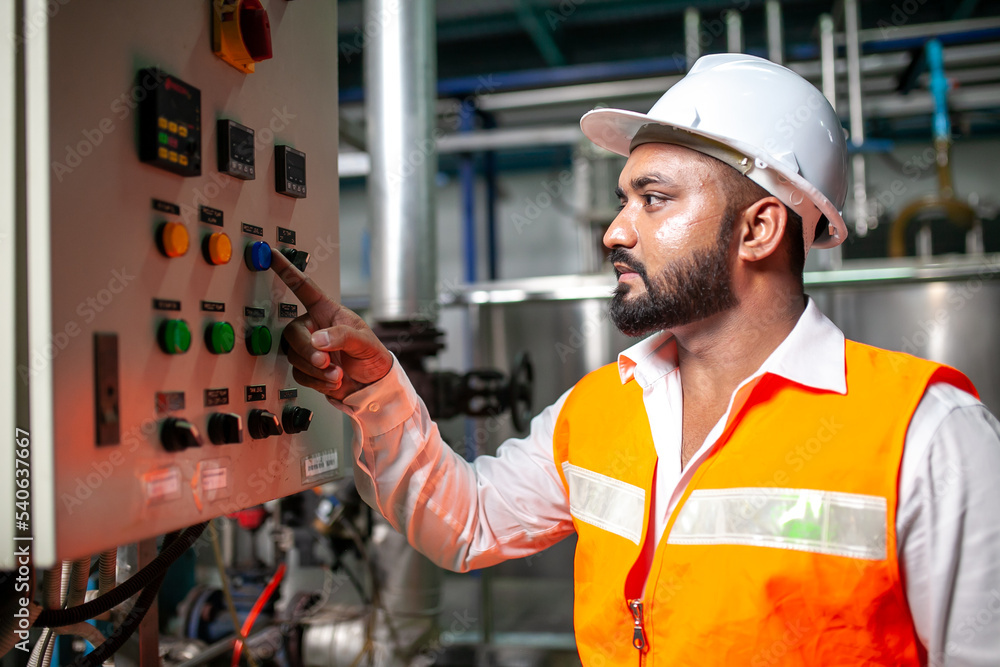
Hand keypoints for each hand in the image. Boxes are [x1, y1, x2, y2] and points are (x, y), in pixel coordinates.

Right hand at [270, 249, 392, 400]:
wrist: (373, 384)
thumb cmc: (371, 354)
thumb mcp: (364, 341)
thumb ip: (342, 336)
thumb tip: (317, 339)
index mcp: (327, 312)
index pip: (304, 288)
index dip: (287, 271)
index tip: (273, 255)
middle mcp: (314, 328)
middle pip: (293, 333)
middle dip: (307, 350)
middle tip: (325, 362)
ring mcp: (310, 349)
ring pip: (294, 356)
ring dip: (316, 369)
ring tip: (337, 374)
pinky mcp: (307, 369)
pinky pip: (299, 374)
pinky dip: (316, 381)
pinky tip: (333, 381)